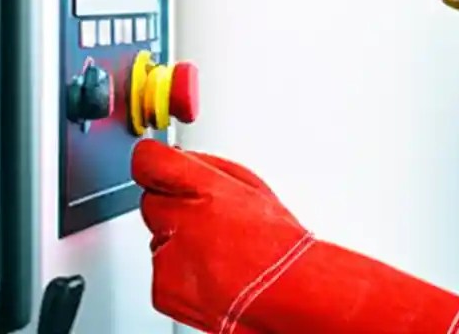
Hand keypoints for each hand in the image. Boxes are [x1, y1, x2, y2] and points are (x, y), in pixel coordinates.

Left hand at [132, 139, 458, 333]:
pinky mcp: (170, 292)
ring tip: (221, 249)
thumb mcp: (262, 192)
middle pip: (152, 197)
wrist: (306, 302)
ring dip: (180, 238)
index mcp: (211, 191)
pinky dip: (182, 271)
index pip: (154, 160)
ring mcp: (177, 259)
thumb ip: (220, 175)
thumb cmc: (298, 248)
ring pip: (158, 235)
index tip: (152, 155)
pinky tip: (215, 274)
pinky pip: (164, 272)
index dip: (152, 158)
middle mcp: (187, 223)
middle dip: (174, 202)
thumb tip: (184, 158)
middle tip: (207, 214)